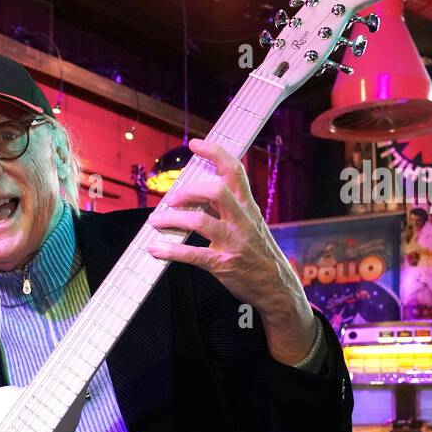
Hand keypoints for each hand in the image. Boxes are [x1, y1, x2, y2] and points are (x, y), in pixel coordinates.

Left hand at [145, 137, 315, 363]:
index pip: (235, 171)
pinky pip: (193, 255)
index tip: (195, 144)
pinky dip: (170, 251)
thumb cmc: (258, 253)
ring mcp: (233, 242)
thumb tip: (197, 191)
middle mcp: (242, 221)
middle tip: (172, 199)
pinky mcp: (223, 264)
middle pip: (218, 191)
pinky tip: (155, 249)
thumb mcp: (250, 223)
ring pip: (201, 222)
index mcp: (248, 207)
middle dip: (190, 190)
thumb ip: (228, 207)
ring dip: (173, 219)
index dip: (216, 153)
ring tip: (156, 221)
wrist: (277, 287)